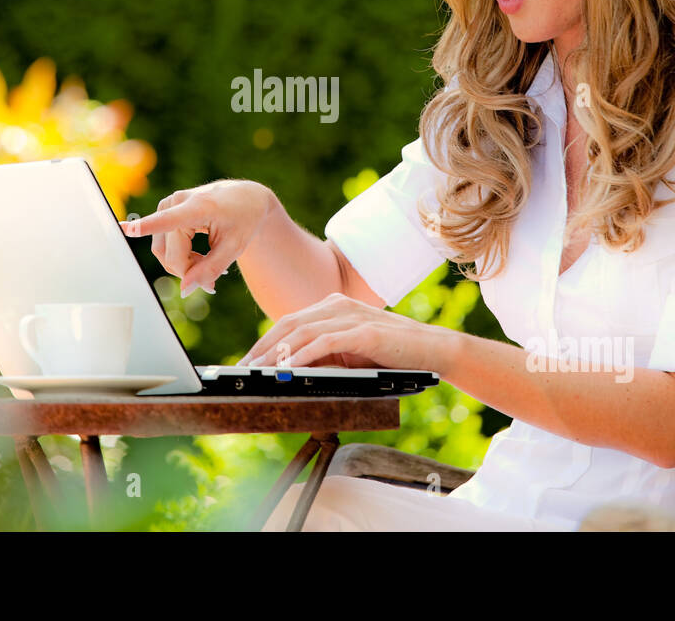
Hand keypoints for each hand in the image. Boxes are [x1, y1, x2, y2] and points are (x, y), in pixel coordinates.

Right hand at [121, 179, 274, 296]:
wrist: (246, 198)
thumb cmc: (243, 220)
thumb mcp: (234, 248)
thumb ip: (210, 270)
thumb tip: (185, 290)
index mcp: (199, 207)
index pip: (169, 220)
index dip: (146, 226)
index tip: (126, 228)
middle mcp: (176, 201)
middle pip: (169, 254)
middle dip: (188, 270)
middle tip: (214, 278)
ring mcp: (167, 204)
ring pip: (162, 251)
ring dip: (183, 264)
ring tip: (207, 261)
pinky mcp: (164, 210)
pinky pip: (162, 244)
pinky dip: (178, 256)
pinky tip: (182, 250)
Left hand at [234, 293, 448, 370]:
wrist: (431, 349)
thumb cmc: (390, 354)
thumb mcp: (349, 353)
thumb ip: (323, 355)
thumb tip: (289, 369)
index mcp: (332, 307)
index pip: (289, 322)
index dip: (264, 342)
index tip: (247, 362)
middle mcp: (337, 305)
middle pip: (288, 323)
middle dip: (262, 348)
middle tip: (243, 369)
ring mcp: (350, 315)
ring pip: (302, 330)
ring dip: (277, 352)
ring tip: (259, 370)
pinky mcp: (363, 331)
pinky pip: (325, 341)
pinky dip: (303, 354)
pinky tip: (289, 367)